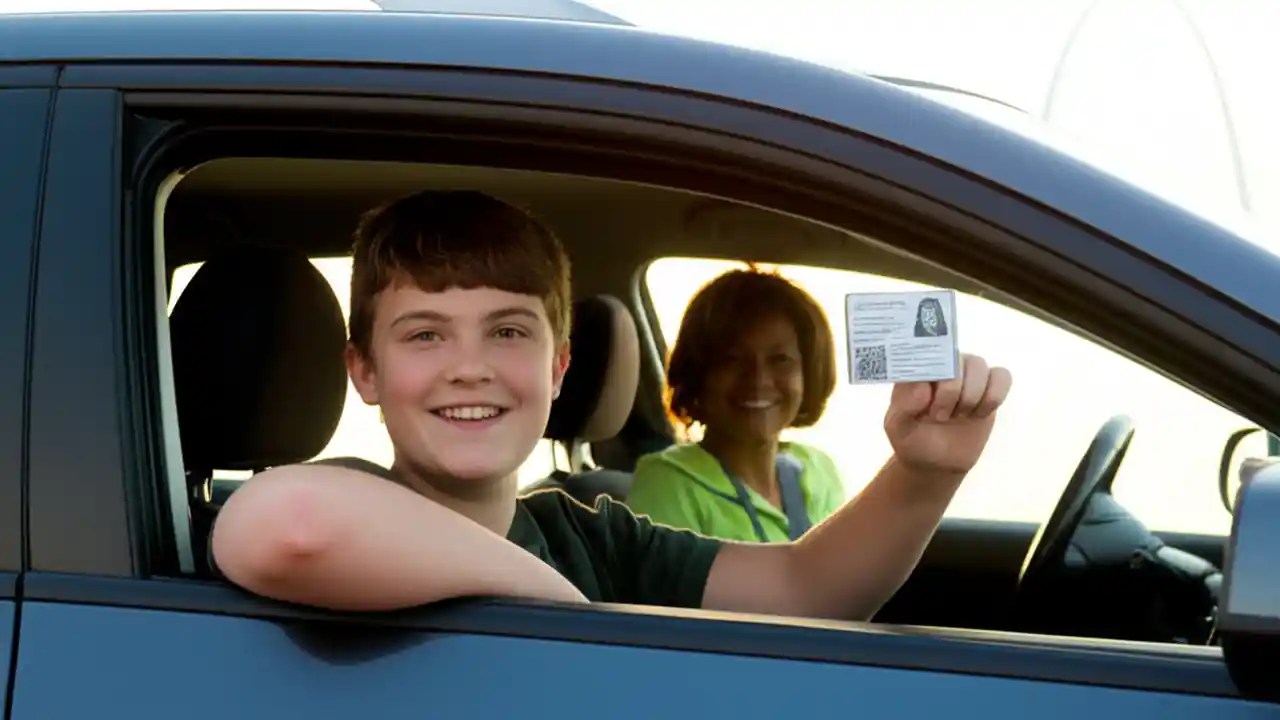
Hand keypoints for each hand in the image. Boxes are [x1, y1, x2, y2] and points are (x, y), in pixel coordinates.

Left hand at [883, 354, 1011, 480]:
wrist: (935, 462)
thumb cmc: (912, 439)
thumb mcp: (898, 427)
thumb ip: (905, 405)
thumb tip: (924, 387)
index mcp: (918, 370)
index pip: (928, 352)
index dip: (933, 375)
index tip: (929, 401)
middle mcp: (943, 366)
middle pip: (957, 358)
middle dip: (952, 390)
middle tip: (940, 416)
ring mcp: (967, 376)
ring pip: (979, 365)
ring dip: (971, 395)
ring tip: (959, 416)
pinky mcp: (988, 389)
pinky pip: (1002, 377)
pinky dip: (993, 397)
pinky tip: (978, 414)